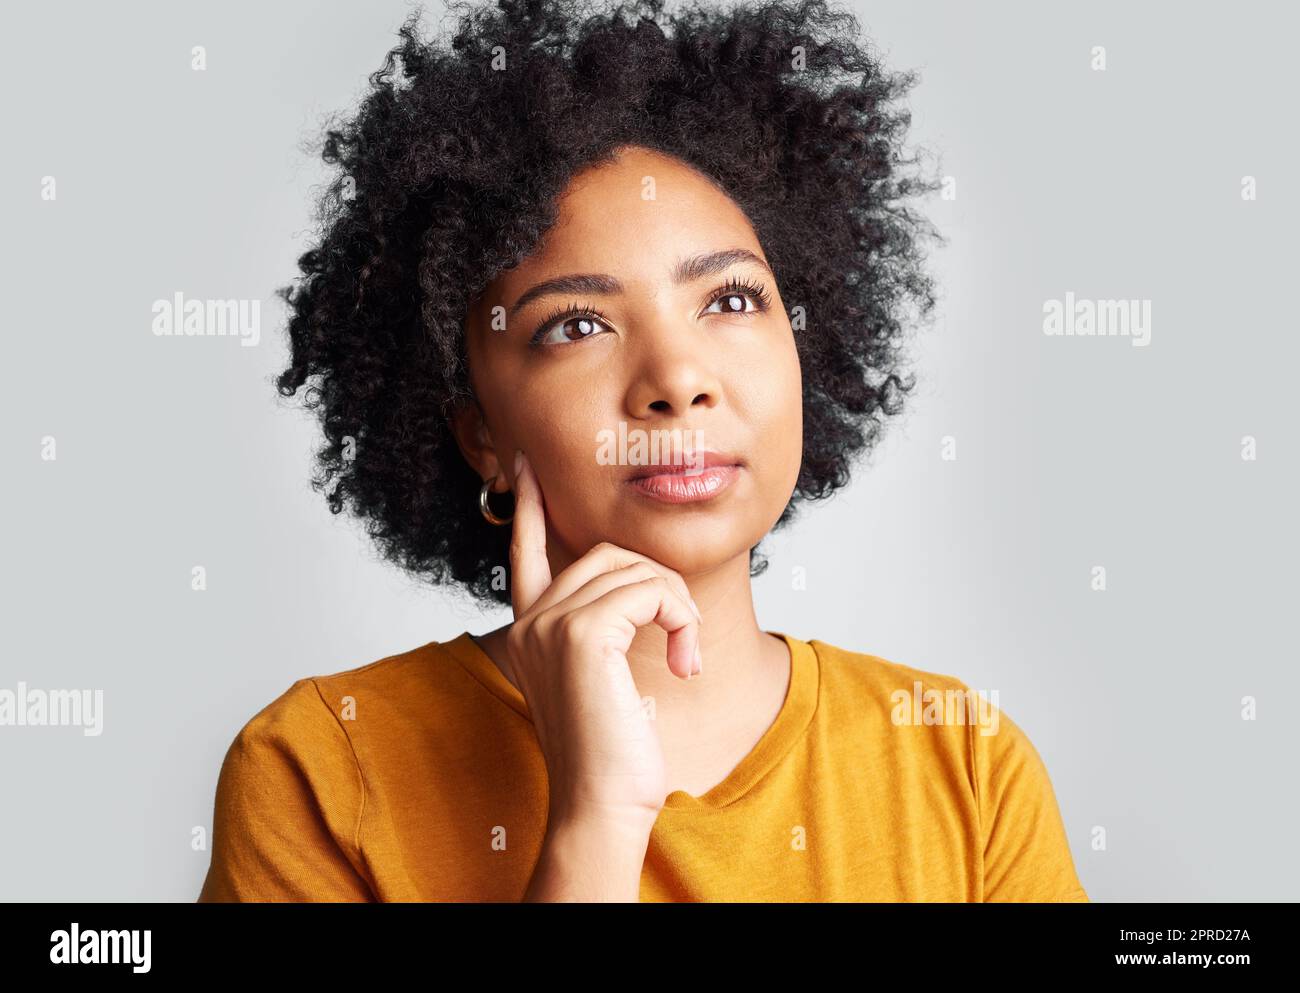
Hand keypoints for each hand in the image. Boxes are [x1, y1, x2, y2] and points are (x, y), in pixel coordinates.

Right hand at [505, 449, 701, 831]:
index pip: (525, 552)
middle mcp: (531, 621)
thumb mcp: (604, 681)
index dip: (528, 508)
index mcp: (530, 631)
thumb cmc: (612, 754)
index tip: (527, 468)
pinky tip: (683, 662)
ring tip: (684, 656)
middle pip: (607, 553)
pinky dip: (681, 620)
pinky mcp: (581, 632)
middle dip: (659, 584)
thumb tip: (636, 585)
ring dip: (677, 606)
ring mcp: (550, 623)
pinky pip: (651, 591)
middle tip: (682, 637)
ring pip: (635, 568)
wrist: (603, 804)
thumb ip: (602, 629)